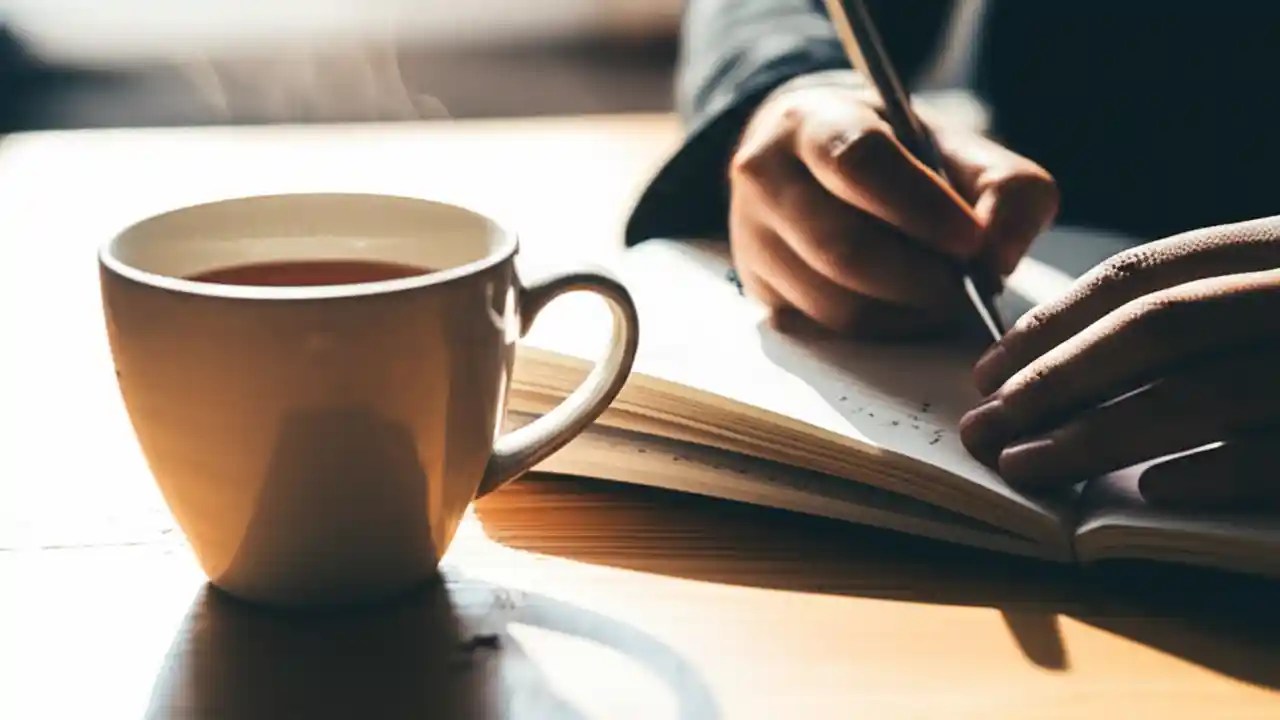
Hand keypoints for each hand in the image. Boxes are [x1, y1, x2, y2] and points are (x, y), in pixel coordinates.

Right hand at [727, 71, 1057, 337]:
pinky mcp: (758, 290)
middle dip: (920, 278)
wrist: (813, 158)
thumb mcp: (955, 146)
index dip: (920, 209)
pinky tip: (904, 304)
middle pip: (842, 248)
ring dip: (906, 311)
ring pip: (836, 302)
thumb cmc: (893, 154)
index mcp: (811, 121)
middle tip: (966, 283)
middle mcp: (765, 176)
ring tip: (941, 292)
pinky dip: (882, 327)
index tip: (970, 241)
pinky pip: (826, 329)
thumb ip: (1004, 189)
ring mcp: (751, 238)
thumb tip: (997, 259)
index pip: (859, 164)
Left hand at [960, 216, 1279, 509]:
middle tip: (983, 429)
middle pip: (1160, 328)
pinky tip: (1146, 492)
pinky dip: (1209, 474)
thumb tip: (1060, 370)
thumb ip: (1203, 315)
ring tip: (1024, 467)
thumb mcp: (1267, 302)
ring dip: (1097, 434)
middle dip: (1054, 380)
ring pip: (1203, 393)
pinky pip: (1276, 456)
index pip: (1148, 273)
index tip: (986, 373)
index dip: (1055, 322)